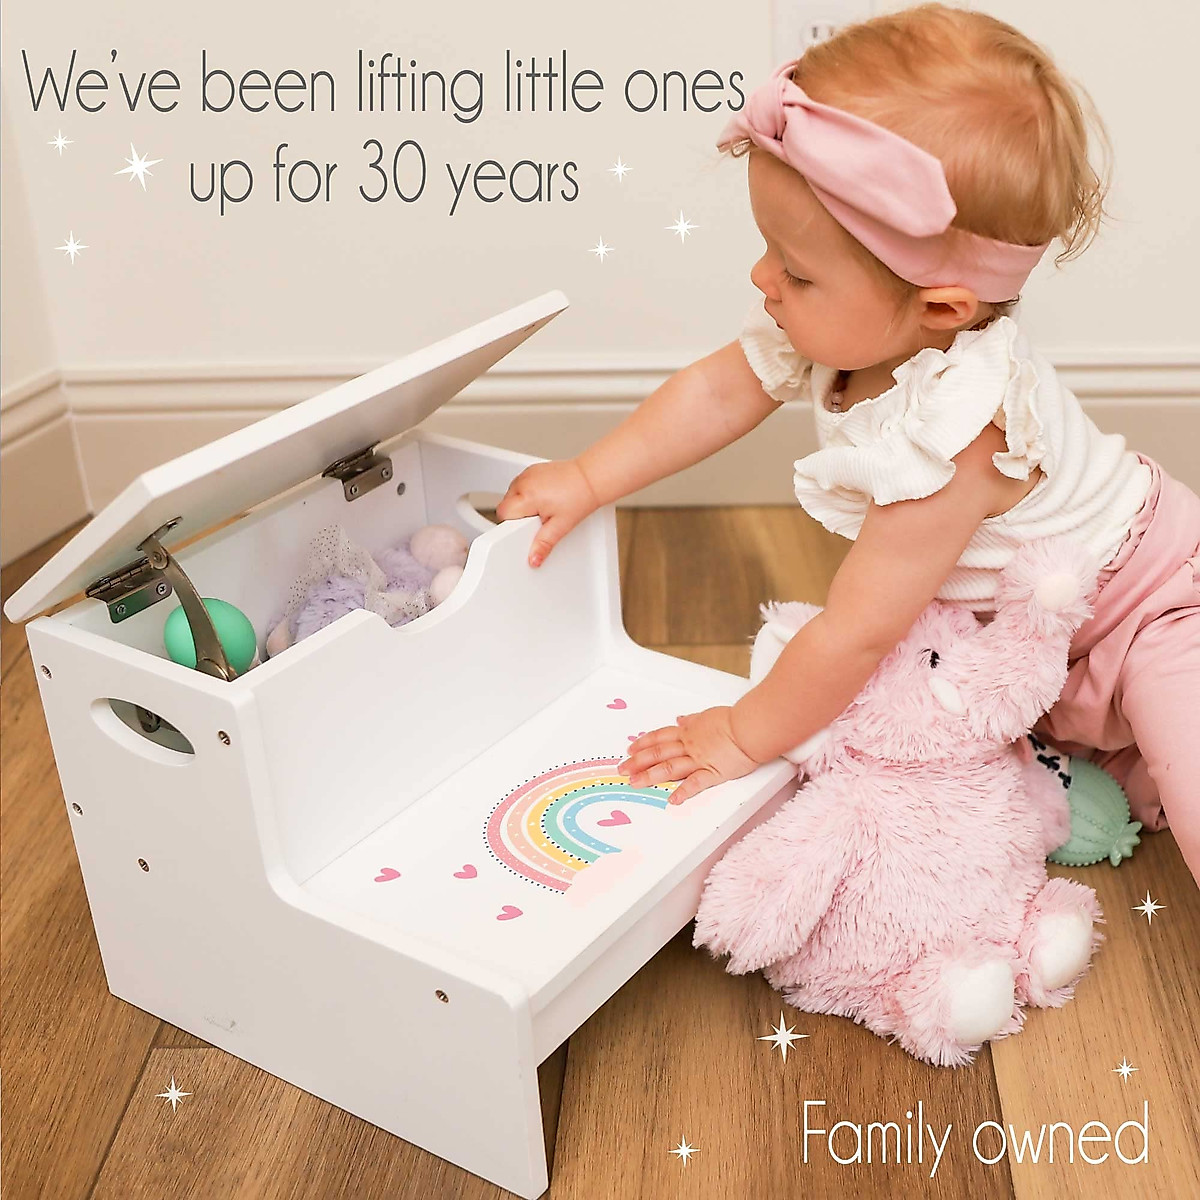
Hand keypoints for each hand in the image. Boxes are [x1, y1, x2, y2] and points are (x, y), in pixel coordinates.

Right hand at [494, 458, 600, 567]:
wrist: (591, 479)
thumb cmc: (580, 497)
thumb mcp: (561, 526)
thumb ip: (543, 544)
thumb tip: (534, 559)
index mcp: (527, 497)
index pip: (503, 514)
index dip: (512, 525)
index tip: (526, 528)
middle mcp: (524, 482)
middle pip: (506, 504)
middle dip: (519, 514)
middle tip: (541, 517)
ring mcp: (527, 474)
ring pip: (512, 494)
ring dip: (522, 502)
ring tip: (545, 506)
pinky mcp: (532, 469)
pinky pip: (521, 484)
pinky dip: (528, 491)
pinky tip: (544, 496)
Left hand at [618, 706, 761, 803]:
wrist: (750, 727)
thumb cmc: (733, 721)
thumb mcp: (708, 715)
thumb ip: (693, 719)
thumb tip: (681, 719)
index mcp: (688, 732)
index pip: (660, 738)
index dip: (643, 744)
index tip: (630, 750)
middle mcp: (690, 746)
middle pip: (658, 753)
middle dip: (638, 762)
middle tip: (622, 770)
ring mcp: (700, 759)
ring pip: (670, 767)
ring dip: (651, 776)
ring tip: (635, 783)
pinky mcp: (713, 772)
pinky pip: (696, 783)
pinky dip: (683, 791)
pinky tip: (672, 799)